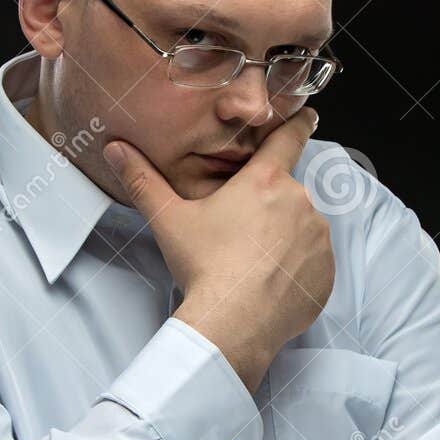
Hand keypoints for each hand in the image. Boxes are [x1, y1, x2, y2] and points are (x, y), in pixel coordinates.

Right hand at [102, 106, 331, 392]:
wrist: (232, 323)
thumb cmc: (204, 268)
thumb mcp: (169, 220)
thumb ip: (142, 180)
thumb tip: (114, 149)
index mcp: (265, 181)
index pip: (289, 139)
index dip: (298, 123)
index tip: (308, 116)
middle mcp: (300, 202)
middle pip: (287, 194)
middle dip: (269, 208)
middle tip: (240, 235)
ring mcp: (318, 239)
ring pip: (302, 228)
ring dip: (284, 238)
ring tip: (251, 263)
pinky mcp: (325, 272)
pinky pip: (314, 262)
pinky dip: (296, 268)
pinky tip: (268, 283)